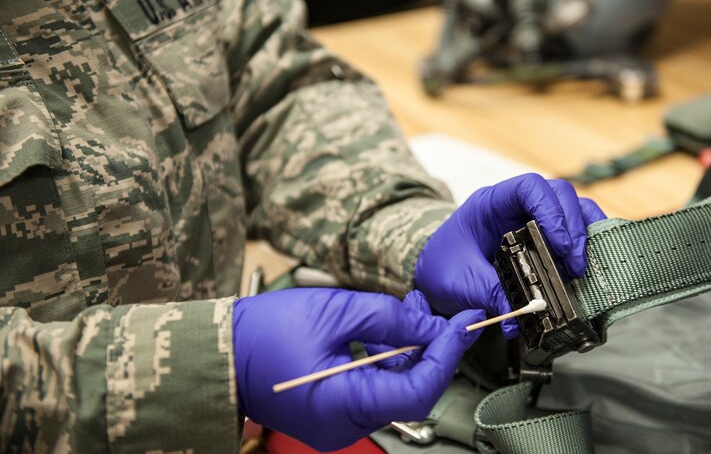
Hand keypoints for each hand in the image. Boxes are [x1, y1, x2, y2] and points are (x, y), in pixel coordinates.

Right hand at [232, 288, 483, 450]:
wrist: (218, 351)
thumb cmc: (263, 333)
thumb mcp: (336, 312)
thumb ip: (390, 320)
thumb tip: (432, 329)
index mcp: (345, 406)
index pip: (419, 389)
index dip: (446, 355)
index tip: (464, 325)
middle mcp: (344, 426)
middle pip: (408, 390)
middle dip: (427, 348)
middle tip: (435, 311)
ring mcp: (336, 424)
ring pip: (391, 389)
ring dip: (406, 351)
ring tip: (408, 311)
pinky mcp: (330, 413)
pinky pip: (370, 390)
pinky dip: (384, 360)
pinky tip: (385, 330)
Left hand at [414, 174, 605, 334]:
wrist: (433, 275)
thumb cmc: (442, 267)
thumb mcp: (460, 281)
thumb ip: (491, 293)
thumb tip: (521, 315)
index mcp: (490, 203)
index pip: (529, 187)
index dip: (551, 210)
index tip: (559, 245)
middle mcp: (515, 205)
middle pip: (560, 195)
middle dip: (574, 228)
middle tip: (575, 265)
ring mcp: (532, 219)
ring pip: (573, 210)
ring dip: (585, 237)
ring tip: (581, 270)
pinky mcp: (543, 239)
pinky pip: (573, 232)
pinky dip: (584, 248)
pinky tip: (584, 270)